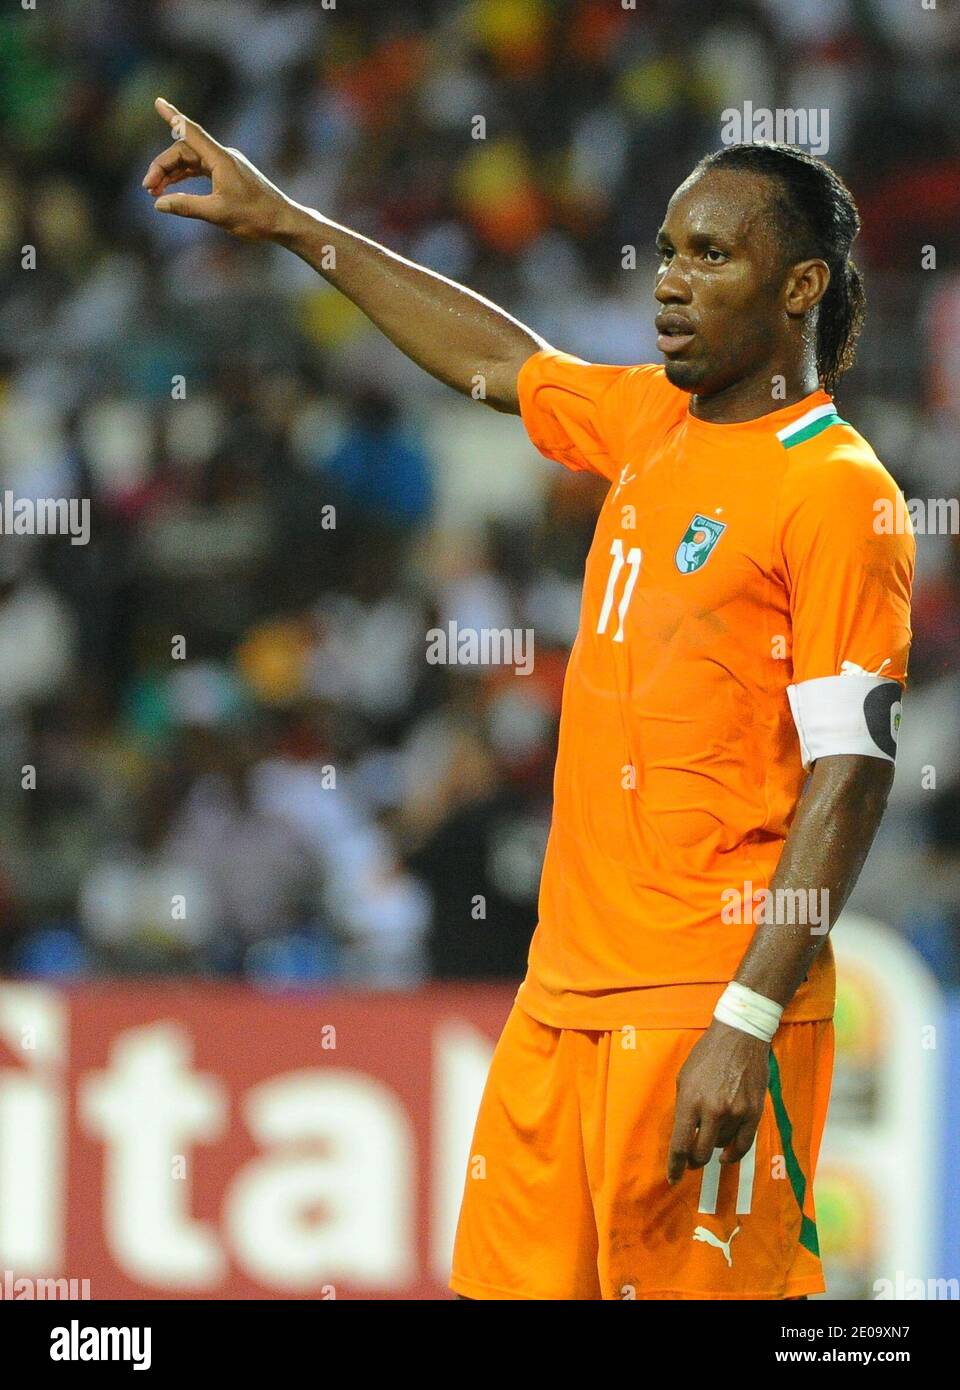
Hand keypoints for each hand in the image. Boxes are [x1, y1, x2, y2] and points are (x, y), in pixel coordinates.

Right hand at [142, 97, 292, 240]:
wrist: (283, 221)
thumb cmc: (255, 217)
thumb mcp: (217, 213)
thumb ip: (186, 206)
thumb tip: (158, 204)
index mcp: (220, 158)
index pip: (190, 131)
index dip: (172, 116)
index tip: (157, 102)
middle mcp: (223, 156)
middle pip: (184, 150)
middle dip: (163, 166)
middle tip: (148, 189)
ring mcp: (227, 165)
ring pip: (191, 161)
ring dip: (172, 173)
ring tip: (155, 192)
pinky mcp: (230, 175)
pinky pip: (201, 170)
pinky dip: (185, 177)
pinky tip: (173, 189)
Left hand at [666, 1019, 768, 1184]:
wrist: (740, 1036)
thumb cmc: (706, 1055)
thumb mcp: (684, 1078)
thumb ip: (684, 1108)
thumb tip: (684, 1135)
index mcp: (690, 1100)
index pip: (679, 1144)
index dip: (675, 1166)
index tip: (673, 1179)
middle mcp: (712, 1110)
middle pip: (700, 1153)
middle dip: (693, 1161)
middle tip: (691, 1161)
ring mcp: (735, 1112)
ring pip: (721, 1147)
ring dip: (713, 1147)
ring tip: (710, 1135)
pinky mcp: (753, 1112)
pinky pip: (743, 1145)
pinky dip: (733, 1154)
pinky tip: (726, 1155)